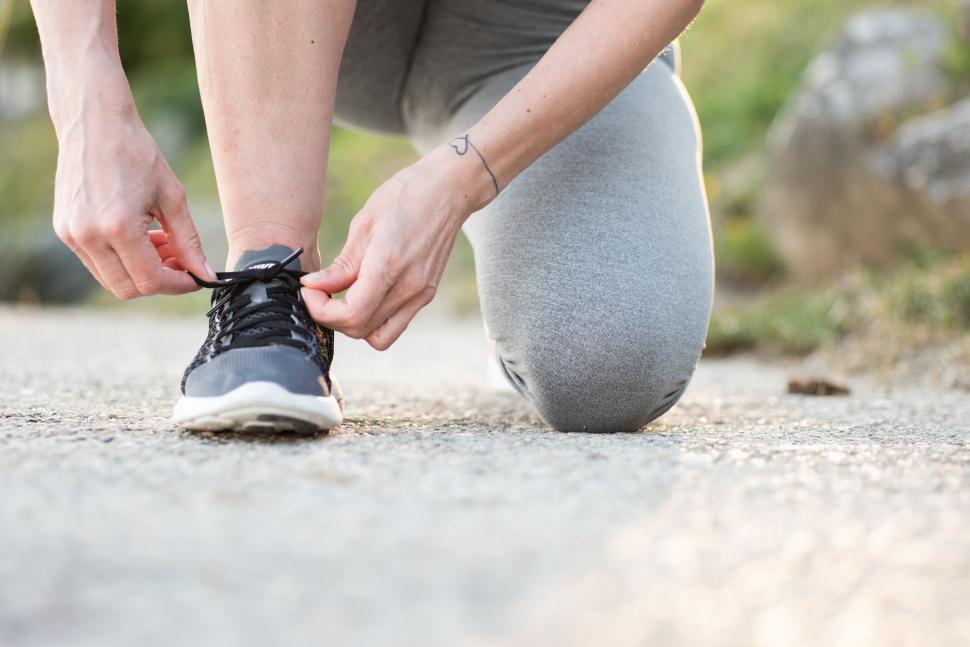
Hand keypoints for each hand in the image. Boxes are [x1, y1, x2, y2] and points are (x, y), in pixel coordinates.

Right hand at [51, 89, 213, 298]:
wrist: (95, 123)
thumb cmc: (137, 153)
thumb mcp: (172, 198)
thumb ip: (188, 242)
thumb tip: (205, 274)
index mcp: (117, 227)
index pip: (150, 280)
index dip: (178, 285)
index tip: (196, 277)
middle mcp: (88, 236)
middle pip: (129, 288)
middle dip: (160, 281)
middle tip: (180, 260)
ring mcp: (71, 235)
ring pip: (112, 279)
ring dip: (141, 271)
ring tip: (162, 242)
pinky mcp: (64, 230)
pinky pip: (97, 263)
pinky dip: (123, 259)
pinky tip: (141, 236)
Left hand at [300, 145, 494, 349]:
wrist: (449, 191)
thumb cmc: (405, 197)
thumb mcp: (364, 224)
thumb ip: (342, 265)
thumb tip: (314, 287)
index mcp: (390, 266)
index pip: (352, 314)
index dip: (322, 310)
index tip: (309, 290)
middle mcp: (409, 288)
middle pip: (361, 329)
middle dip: (331, 317)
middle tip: (319, 292)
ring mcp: (421, 295)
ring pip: (379, 337)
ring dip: (354, 324)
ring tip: (342, 298)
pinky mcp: (426, 294)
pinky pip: (394, 325)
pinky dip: (373, 319)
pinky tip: (364, 294)